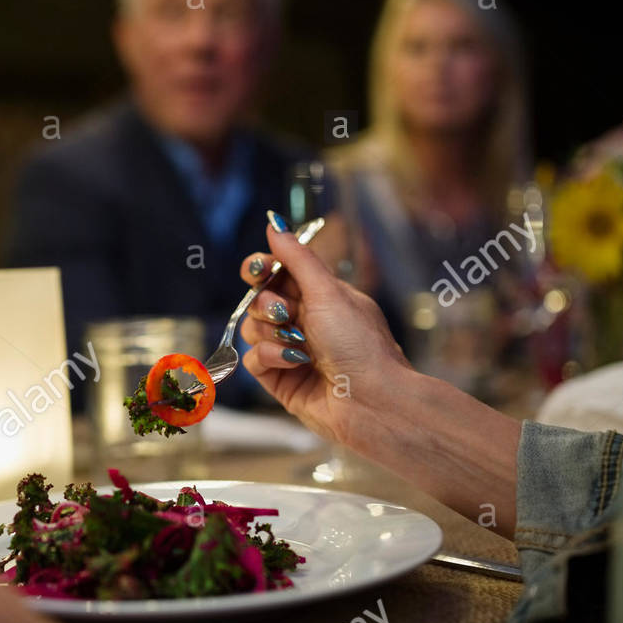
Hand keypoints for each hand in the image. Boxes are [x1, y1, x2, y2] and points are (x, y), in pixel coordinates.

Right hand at [238, 224, 410, 449]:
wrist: (371, 400)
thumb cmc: (360, 344)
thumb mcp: (328, 292)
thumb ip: (296, 258)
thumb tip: (274, 222)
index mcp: (320, 296)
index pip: (277, 272)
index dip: (262, 268)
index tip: (258, 269)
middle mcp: (304, 322)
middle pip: (258, 300)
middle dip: (267, 305)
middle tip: (287, 314)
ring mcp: (290, 351)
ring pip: (251, 329)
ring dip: (271, 334)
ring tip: (298, 346)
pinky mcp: (279, 380)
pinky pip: (253, 360)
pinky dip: (270, 358)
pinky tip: (294, 364)